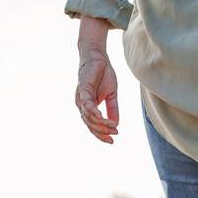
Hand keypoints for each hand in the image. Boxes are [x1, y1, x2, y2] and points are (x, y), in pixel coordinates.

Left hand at [75, 17, 118, 143]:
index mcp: (88, 107)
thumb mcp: (112, 95)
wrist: (98, 57)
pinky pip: (86, 103)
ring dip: (101, 123)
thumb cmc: (103, 75)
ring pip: (88, 117)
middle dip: (102, 132)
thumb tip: (116, 125)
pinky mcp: (82, 88)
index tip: (112, 141)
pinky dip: (93, 112)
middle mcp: (82, 104)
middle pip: (90, 124)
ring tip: (113, 127)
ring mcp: (81, 97)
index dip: (101, 135)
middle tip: (115, 134)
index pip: (93, 126)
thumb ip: (113, 109)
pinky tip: (100, 117)